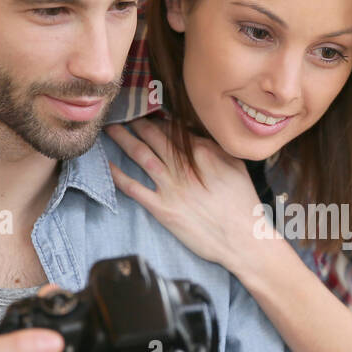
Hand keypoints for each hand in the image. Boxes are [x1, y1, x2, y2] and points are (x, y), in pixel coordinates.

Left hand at [106, 118, 263, 270]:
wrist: (243, 240)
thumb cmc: (243, 204)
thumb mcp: (237, 166)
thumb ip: (215, 147)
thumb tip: (196, 134)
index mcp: (204, 152)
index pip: (176, 129)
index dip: (159, 119)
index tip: (148, 111)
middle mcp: (183, 166)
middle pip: (154, 137)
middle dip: (137, 122)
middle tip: (123, 112)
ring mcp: (171, 188)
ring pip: (141, 155)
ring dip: (123, 139)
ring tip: (111, 128)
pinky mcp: (162, 209)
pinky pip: (134, 188)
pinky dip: (118, 175)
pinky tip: (107, 164)